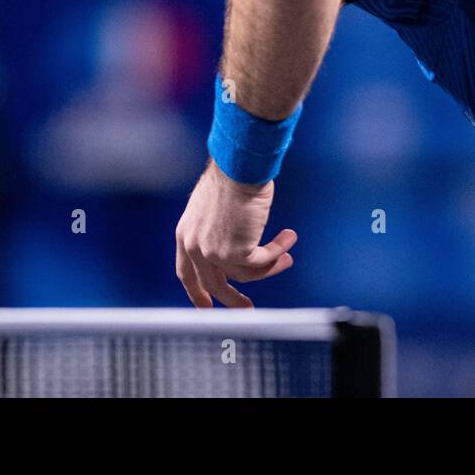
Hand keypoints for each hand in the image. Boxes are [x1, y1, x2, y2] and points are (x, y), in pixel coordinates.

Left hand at [174, 159, 296, 306]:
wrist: (239, 166)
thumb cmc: (232, 175)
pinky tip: (289, 237)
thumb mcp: (213, 206)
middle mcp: (194, 247)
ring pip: (247, 274)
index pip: (186, 273)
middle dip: (232, 300)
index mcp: (185, 234)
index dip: (197, 292)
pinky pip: (263, 261)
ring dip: (271, 265)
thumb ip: (216, 229)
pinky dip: (278, 251)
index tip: (207, 306)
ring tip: (287, 256)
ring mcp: (213, 252)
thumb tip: (239, 248)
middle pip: (213, 285)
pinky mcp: (236, 253)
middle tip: (248, 309)